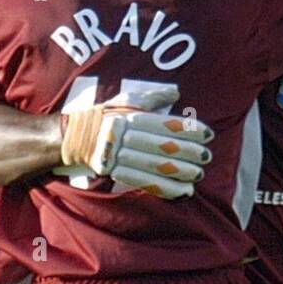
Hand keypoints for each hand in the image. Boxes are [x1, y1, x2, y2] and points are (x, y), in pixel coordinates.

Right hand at [60, 84, 212, 199]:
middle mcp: (127, 136)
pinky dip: (166, 189)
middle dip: (189, 153)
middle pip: (164, 147)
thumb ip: (152, 97)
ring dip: (181, 173)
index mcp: (132, 117)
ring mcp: (121, 156)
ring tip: (198, 175)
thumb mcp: (126, 99)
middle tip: (206, 157)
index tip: (208, 135)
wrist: (74, 136)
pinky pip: (146, 183)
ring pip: (157, 167)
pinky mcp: (117, 173)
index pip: (166, 125)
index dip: (189, 130)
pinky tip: (183, 191)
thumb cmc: (106, 115)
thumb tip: (176, 92)